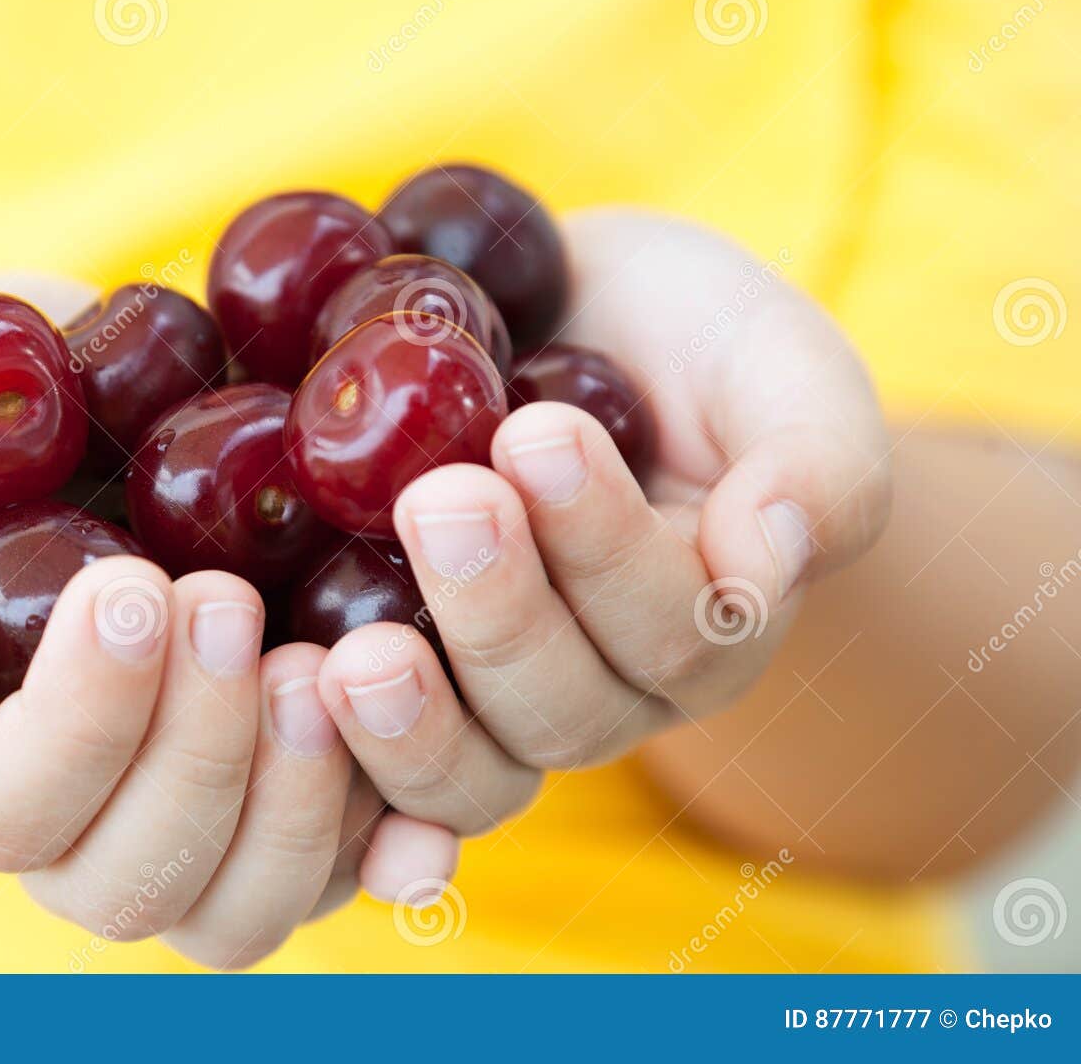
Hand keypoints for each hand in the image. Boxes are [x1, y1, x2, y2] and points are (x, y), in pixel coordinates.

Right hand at [0, 275, 456, 968]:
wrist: (62, 425)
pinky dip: (392, 842)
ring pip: (241, 908)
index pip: (7, 812)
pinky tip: (419, 798)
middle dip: (195, 753)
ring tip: (323, 660)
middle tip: (228, 599)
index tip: (128, 586)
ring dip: (294, 805)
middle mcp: (72, 827)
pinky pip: (343, 871)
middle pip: (131, 883)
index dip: (78, 724)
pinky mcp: (286, 793)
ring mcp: (189, 822)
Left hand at [313, 209, 891, 834]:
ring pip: (471, 768)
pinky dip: (336, 776)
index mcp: (710, 624)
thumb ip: (814, 460)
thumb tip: (773, 550)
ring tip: (347, 650)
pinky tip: (291, 732)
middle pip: (562, 711)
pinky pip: (375, 776)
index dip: (606, 548)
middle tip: (439, 501)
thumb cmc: (689, 340)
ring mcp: (493, 700)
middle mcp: (606, 688)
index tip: (537, 433)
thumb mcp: (776, 366)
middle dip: (500, 616)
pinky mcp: (402, 683)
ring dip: (412, 720)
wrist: (572, 330)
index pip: (677, 630)